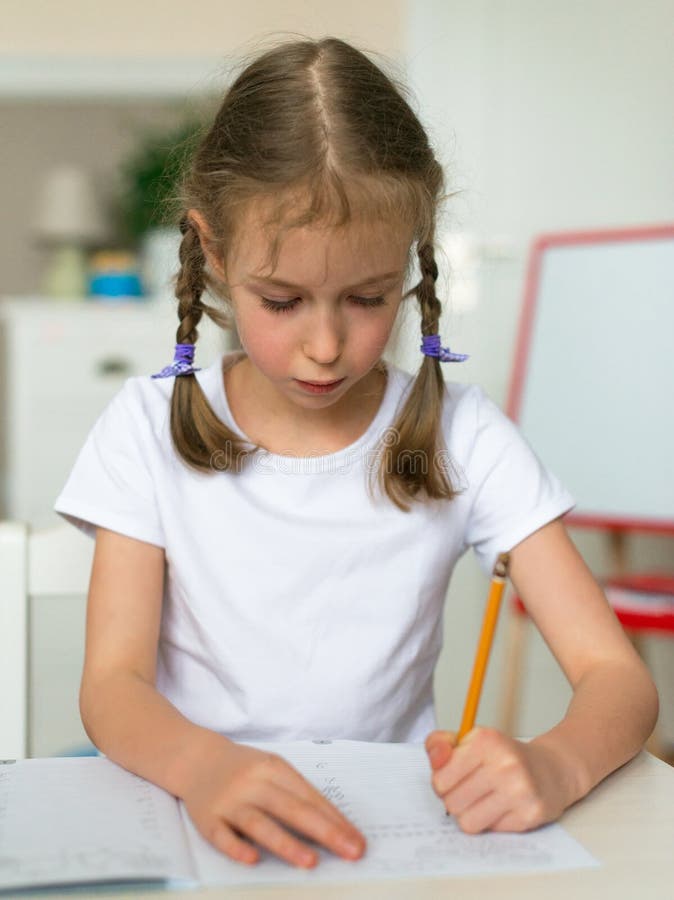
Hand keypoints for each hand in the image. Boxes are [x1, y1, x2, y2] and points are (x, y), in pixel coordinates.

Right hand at [182, 737, 365, 867]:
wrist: (195, 758)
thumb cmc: (243, 769)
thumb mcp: (272, 769)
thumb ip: (297, 794)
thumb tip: (334, 826)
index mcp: (274, 768)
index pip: (310, 796)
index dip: (335, 820)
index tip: (357, 841)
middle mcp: (253, 783)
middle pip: (291, 808)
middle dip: (324, 832)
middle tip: (349, 852)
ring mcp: (229, 801)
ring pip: (259, 823)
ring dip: (286, 843)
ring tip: (311, 862)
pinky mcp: (207, 818)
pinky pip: (222, 836)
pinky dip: (237, 847)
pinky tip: (253, 859)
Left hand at [425, 727, 572, 832]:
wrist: (550, 769)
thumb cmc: (503, 756)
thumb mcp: (470, 740)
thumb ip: (440, 744)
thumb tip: (435, 760)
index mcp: (485, 740)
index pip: (440, 780)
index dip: (442, 782)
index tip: (455, 777)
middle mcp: (504, 763)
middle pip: (452, 803)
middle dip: (456, 799)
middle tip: (471, 790)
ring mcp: (519, 790)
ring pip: (468, 822)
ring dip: (471, 815)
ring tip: (484, 801)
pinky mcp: (530, 814)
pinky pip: (491, 831)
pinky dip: (492, 822)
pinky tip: (503, 807)